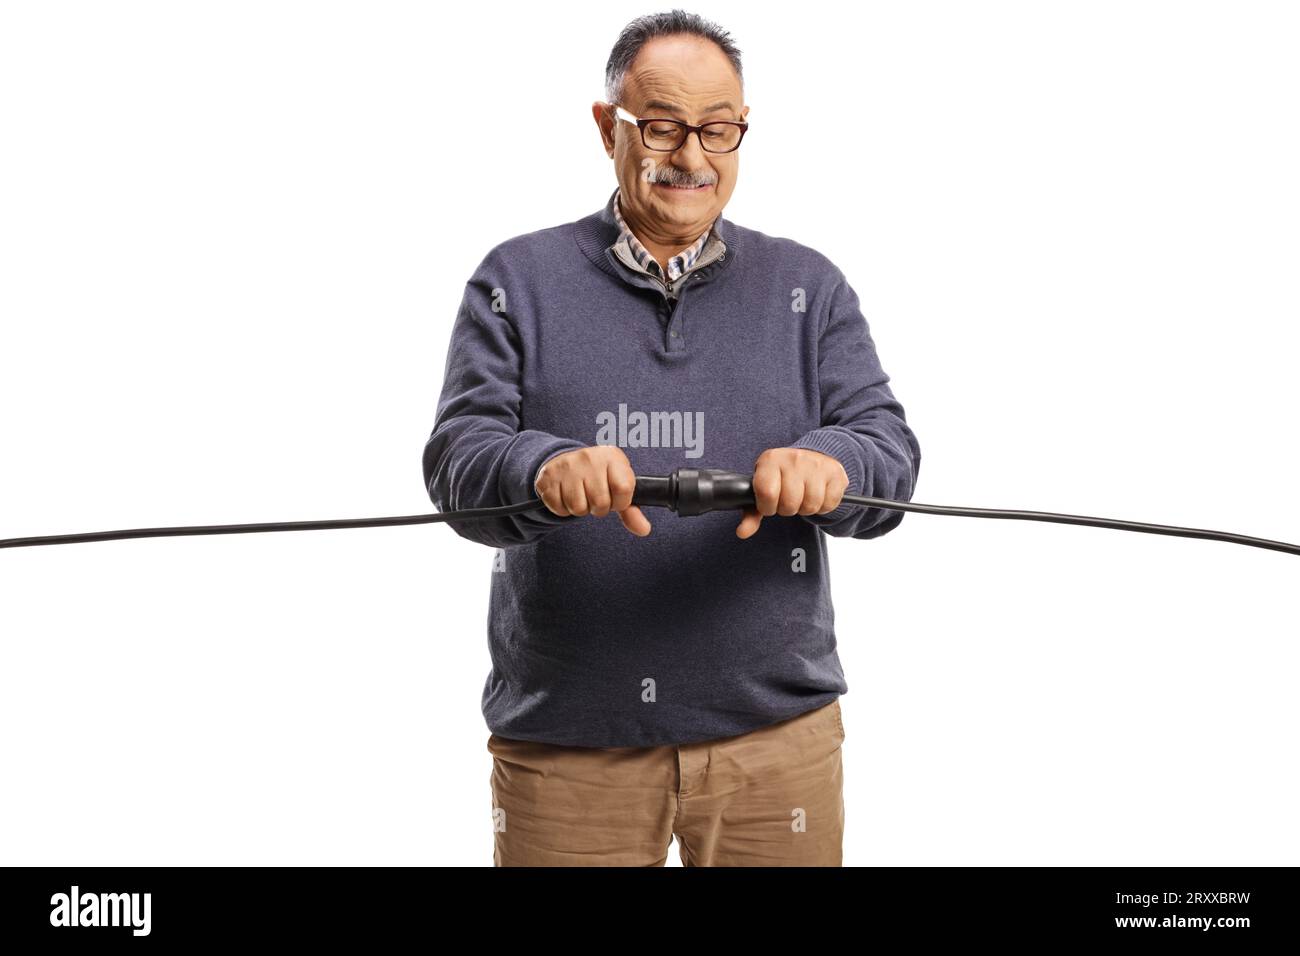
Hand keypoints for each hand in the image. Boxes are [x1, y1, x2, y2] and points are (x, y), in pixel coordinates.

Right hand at [535, 445, 651, 536]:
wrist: (565, 462)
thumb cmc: (598, 477)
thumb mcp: (617, 486)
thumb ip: (631, 510)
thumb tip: (644, 529)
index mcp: (612, 456)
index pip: (624, 489)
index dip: (619, 502)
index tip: (614, 498)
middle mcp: (590, 457)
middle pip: (600, 502)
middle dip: (598, 507)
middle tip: (594, 496)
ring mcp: (567, 466)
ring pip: (579, 508)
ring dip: (581, 509)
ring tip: (581, 495)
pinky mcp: (548, 477)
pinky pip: (559, 508)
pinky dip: (563, 509)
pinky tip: (566, 494)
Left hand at [736, 447, 848, 539]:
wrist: (814, 457)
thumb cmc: (784, 477)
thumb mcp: (764, 489)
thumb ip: (752, 512)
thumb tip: (742, 532)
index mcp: (770, 460)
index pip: (767, 493)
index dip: (768, 507)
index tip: (770, 503)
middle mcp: (793, 458)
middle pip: (790, 503)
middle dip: (788, 509)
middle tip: (789, 499)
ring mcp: (816, 464)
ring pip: (811, 505)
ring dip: (806, 508)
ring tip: (803, 497)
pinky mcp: (835, 473)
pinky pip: (829, 504)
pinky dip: (823, 506)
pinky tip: (818, 494)